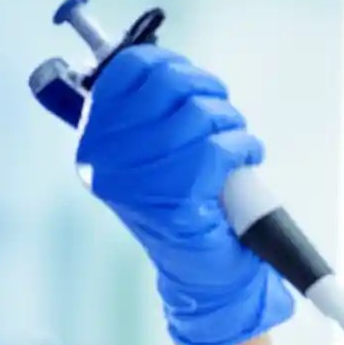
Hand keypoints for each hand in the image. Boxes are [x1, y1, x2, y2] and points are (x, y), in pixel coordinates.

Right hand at [75, 45, 293, 344]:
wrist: (203, 278)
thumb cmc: (182, 213)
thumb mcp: (151, 160)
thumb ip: (149, 117)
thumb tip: (171, 69)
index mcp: (96, 142)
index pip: (126, 71)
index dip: (169, 66)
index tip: (193, 79)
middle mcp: (109, 159)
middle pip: (168, 87)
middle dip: (207, 91)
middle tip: (223, 113)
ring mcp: (140, 179)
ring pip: (198, 116)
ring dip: (230, 122)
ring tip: (237, 141)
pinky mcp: (176, 198)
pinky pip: (217, 149)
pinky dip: (242, 146)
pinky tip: (248, 156)